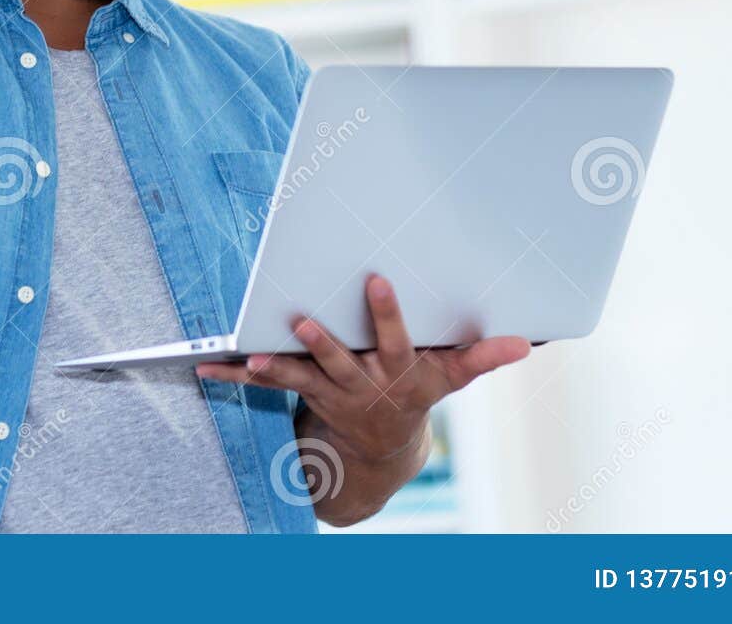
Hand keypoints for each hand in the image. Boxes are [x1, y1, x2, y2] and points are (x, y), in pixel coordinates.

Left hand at [197, 275, 530, 465]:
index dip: (386, 314)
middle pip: (341, 361)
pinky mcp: (300, 394)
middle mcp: (361, 384)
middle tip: (302, 319)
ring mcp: (328, 392)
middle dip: (322, 342)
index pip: (395, 341)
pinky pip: (264, 383)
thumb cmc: (416, 391)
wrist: (380, 450)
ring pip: (299, 377)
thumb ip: (481, 357)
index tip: (377, 281)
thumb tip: (527, 343)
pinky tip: (204, 363)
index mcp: (398, 373)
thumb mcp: (451, 377)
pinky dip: (234, 373)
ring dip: (273, 367)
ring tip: (250, 356)